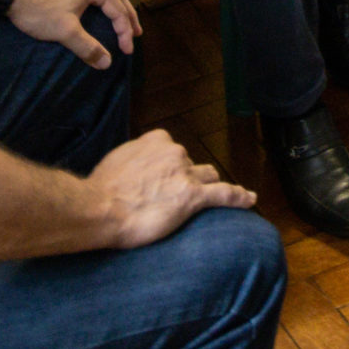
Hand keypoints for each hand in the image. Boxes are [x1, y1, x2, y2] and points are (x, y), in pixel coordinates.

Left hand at [6, 0, 139, 64]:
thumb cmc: (39, 9)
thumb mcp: (65, 31)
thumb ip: (87, 47)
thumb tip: (107, 63)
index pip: (118, 11)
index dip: (125, 32)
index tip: (127, 51)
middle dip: (127, 17)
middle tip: (136, 34)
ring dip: (115, 7)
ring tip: (120, 20)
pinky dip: (100, 1)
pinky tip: (95, 7)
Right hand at [91, 129, 254, 248]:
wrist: (98, 207)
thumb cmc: (100, 190)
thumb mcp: (115, 163)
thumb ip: (133, 162)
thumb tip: (132, 171)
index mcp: (155, 141)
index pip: (172, 148)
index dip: (169, 165)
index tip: (162, 178)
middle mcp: (174, 152)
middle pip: (192, 164)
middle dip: (187, 177)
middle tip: (171, 199)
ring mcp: (185, 173)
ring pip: (209, 176)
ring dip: (207, 187)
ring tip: (208, 199)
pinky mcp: (192, 197)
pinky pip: (224, 194)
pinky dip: (239, 197)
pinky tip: (250, 199)